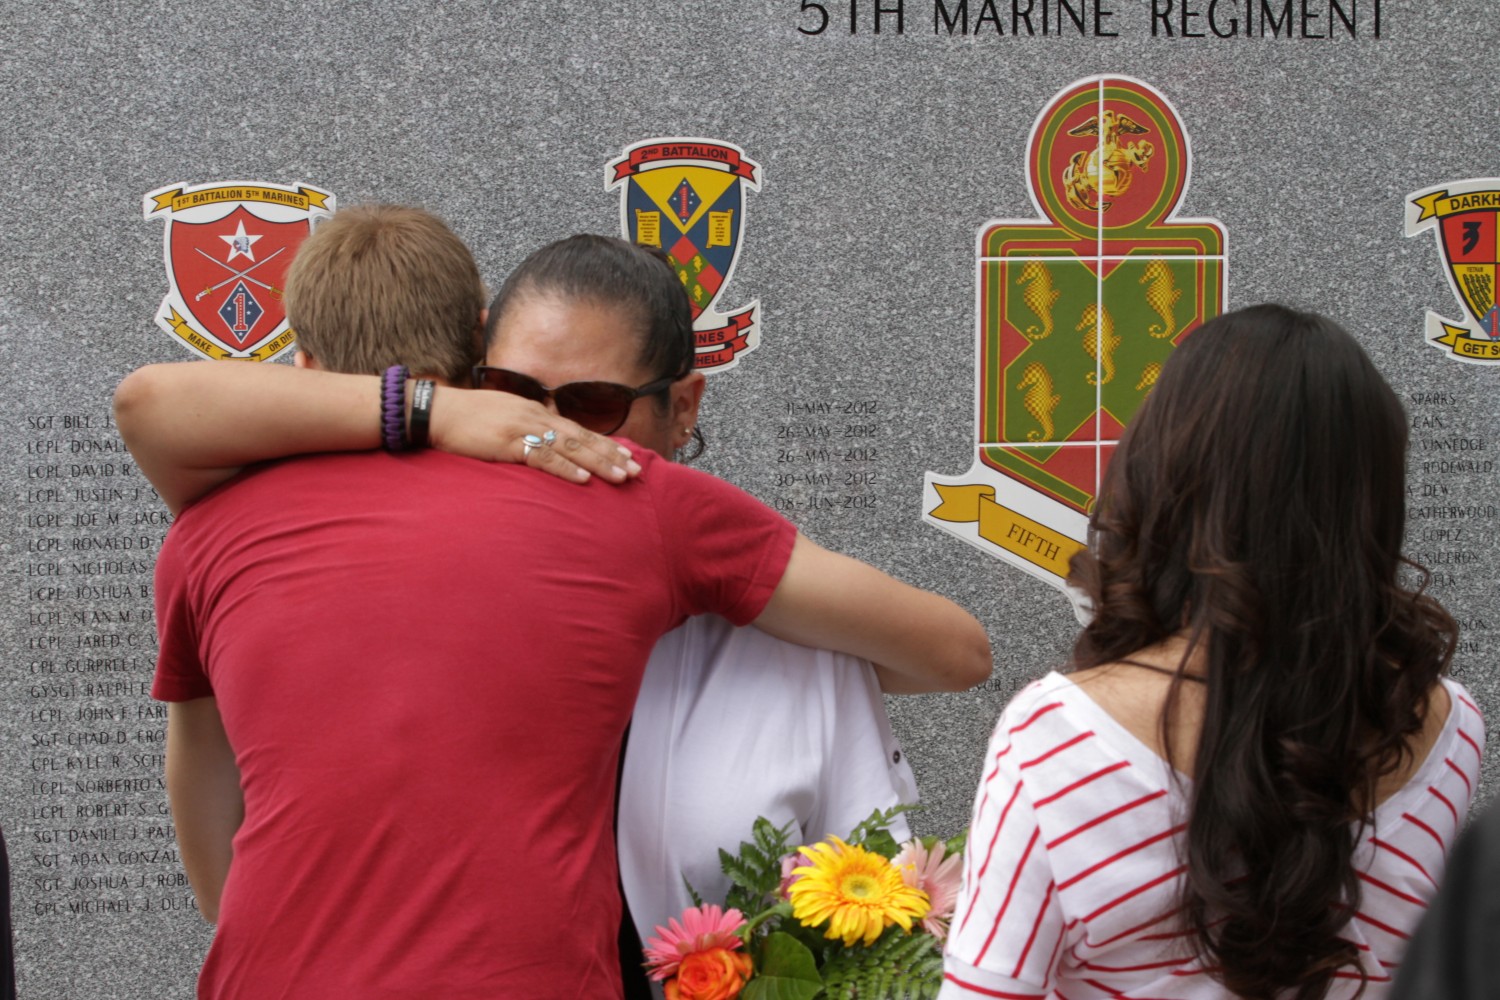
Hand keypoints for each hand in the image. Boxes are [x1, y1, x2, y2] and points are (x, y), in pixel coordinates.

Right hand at [428, 386, 641, 483]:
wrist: (437, 412)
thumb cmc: (468, 418)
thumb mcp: (505, 418)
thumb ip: (527, 428)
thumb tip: (546, 442)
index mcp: (536, 412)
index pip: (579, 430)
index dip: (605, 444)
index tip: (629, 457)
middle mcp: (536, 417)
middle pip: (582, 438)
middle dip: (612, 455)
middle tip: (637, 471)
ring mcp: (523, 428)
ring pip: (570, 448)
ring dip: (598, 463)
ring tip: (621, 477)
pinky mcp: (508, 443)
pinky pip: (542, 457)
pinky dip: (565, 468)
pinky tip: (583, 479)